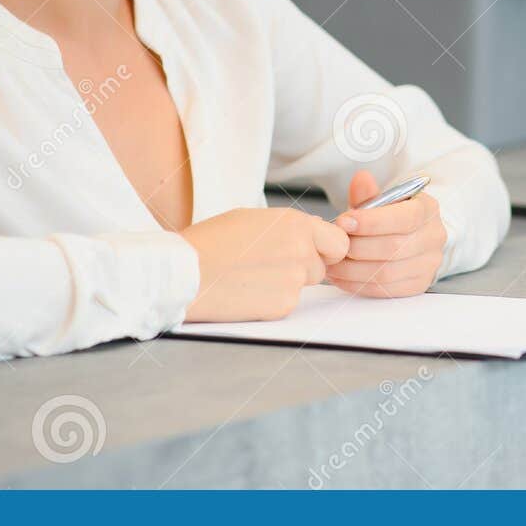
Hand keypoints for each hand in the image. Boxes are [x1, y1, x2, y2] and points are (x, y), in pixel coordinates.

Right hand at [179, 207, 349, 321]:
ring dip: (287, 283)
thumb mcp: (254, 219)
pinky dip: (272, 300)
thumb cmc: (211, 242)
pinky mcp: (281, 306)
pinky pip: (287, 303)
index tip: (316, 250)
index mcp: (296, 225)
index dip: (328, 248)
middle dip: (304, 266)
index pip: (339, 242)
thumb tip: (312, 234)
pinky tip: (247, 291)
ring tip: (253, 275)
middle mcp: (301, 251)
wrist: (185, 273)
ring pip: (304, 285)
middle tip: (270, 263)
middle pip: (322, 266)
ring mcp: (293, 281)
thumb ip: (290, 227)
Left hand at [327, 170, 447, 297]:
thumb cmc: (393, 217)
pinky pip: (385, 290)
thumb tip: (361, 179)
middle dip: (356, 247)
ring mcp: (429, 264)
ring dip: (352, 270)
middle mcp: (434, 237)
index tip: (344, 222)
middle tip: (333, 245)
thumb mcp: (382, 201)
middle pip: (394, 248)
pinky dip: (358, 285)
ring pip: (386, 272)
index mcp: (428, 209)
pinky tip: (341, 277)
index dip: (372, 222)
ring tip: (331, 263)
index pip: (405, 218)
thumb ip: (369, 193)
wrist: (412, 236)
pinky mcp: (418, 284)